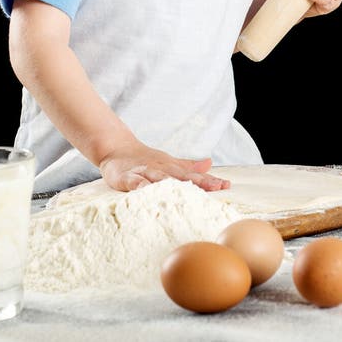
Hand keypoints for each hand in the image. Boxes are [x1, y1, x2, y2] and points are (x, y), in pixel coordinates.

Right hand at [98, 142, 230, 191]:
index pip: (193, 176)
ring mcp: (144, 172)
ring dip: (175, 185)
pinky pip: (135, 183)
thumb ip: (188, 166)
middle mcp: (161, 169)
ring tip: (191, 191)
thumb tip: (210, 163)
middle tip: (217, 187)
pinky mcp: (127, 177)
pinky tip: (148, 193)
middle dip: (200, 182)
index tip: (226, 185)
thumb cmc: (145, 160)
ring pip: (161, 179)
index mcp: (171, 168)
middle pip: (182, 177)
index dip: (209, 180)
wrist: (115, 148)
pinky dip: (142, 187)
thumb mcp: (168, 163)